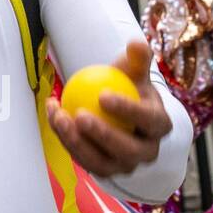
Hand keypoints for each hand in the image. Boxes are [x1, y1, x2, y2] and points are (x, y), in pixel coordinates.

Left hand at [45, 39, 173, 177]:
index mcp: (160, 126)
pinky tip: (52, 115)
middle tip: (80, 114)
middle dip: (103, 135)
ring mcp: (125, 165)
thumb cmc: (129, 87)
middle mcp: (147, 151)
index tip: (103, 95)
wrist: (121, 112)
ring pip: (101, 161)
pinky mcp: (103, 169)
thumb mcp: (134, 71)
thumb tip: (136, 43)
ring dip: (76, 141)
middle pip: (128, 150)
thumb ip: (137, 58)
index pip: (148, 121)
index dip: (128, 110)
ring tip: (59, 116)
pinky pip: (82, 158)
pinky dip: (65, 139)